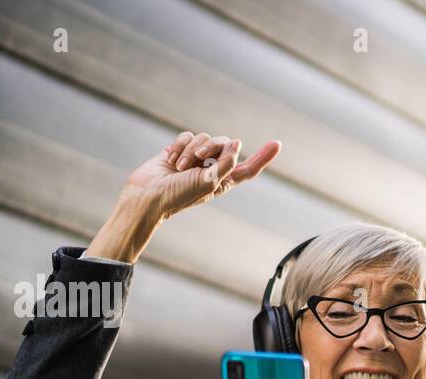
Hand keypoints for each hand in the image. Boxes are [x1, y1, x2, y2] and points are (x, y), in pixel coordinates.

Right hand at [122, 131, 281, 221]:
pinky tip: (171, 159)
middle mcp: (212, 168)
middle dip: (213, 148)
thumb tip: (236, 143)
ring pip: (205, 138)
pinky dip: (180, 146)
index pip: (248, 168)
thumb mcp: (210, 182)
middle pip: (225, 144)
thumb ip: (227, 163)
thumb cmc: (180, 196)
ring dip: (192, 150)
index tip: (277, 143)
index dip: (263, 156)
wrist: (148, 196)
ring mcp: (195, 158)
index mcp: (224, 181)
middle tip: (198, 161)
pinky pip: (187, 136)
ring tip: (180, 166)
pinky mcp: (179, 150)